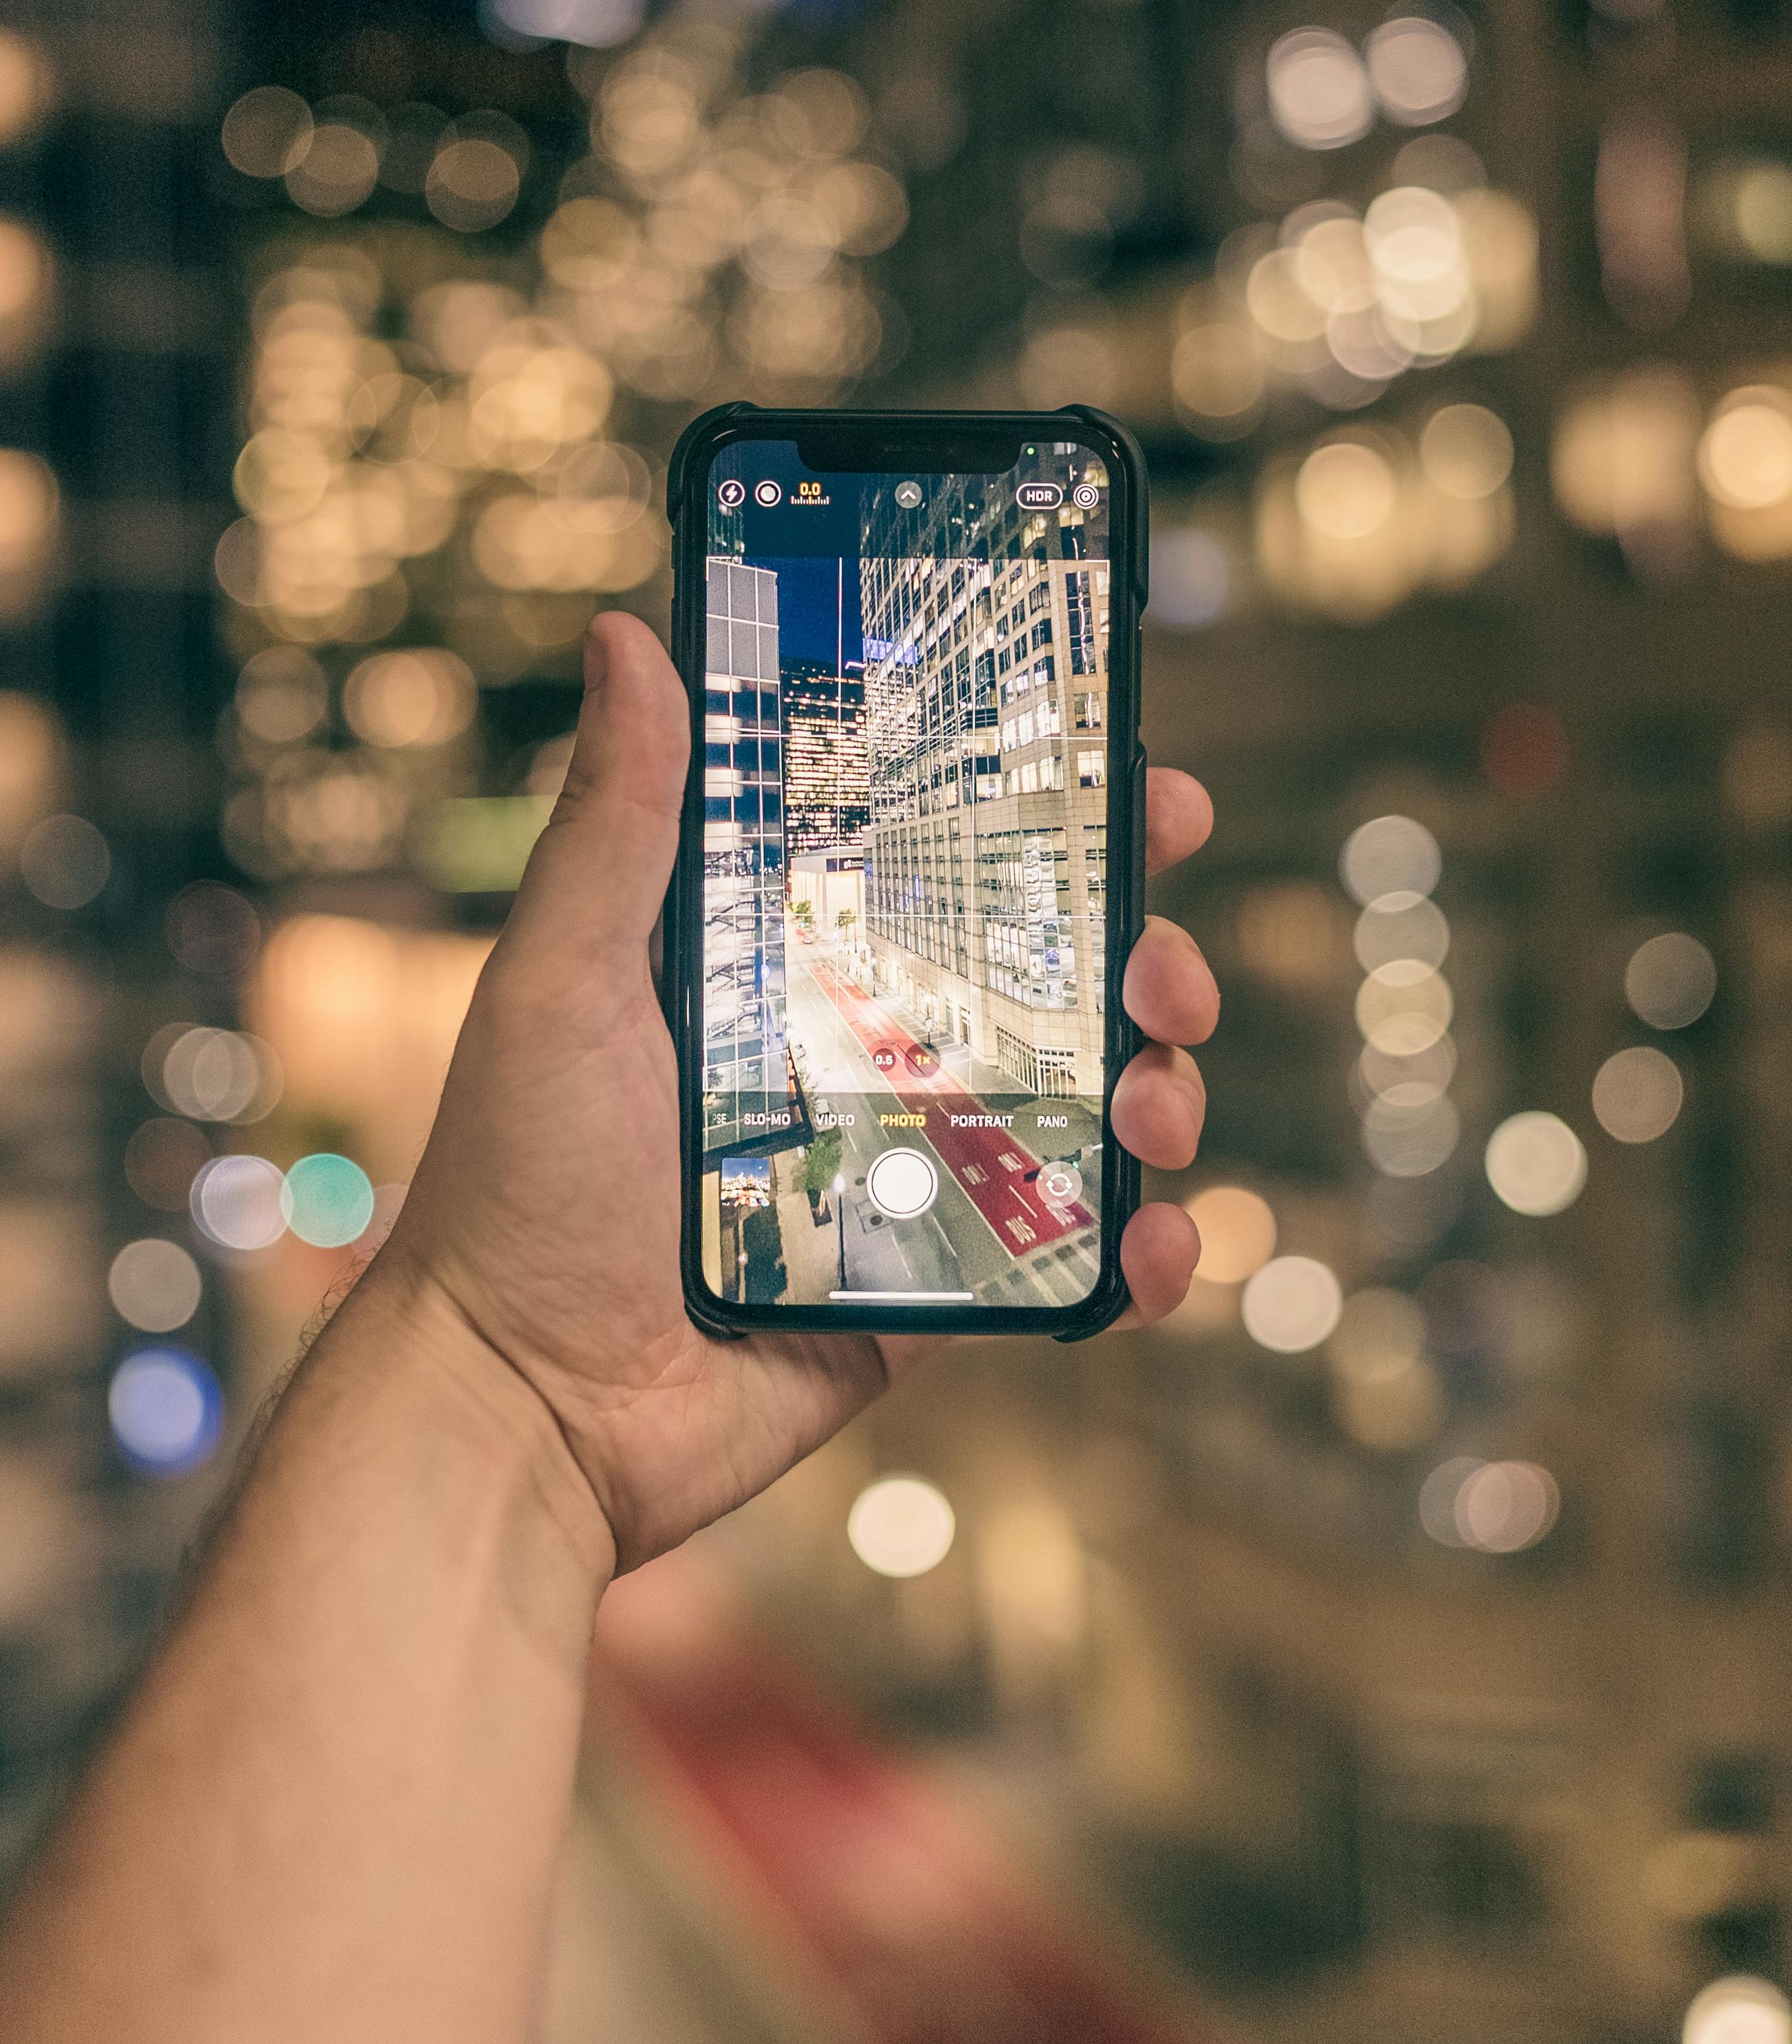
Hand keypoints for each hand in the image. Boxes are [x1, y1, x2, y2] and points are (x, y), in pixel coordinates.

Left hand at [381, 613, 1217, 1574]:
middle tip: (1166, 967)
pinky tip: (1155, 1245)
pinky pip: (1061, 1258)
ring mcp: (904, 1173)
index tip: (1138, 782)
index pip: (943, 857)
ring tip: (1159, 1103)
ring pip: (1081, 1107)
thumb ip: (618, 820)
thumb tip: (627, 632)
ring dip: (1158, 1090)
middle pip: (1046, 977)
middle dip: (1142, 955)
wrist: (522, 1411)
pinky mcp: (928, 1289)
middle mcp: (858, 1053)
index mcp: (784, 962)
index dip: (1052, 816)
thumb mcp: (563, 976)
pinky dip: (1134, 1252)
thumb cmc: (521, 1184)